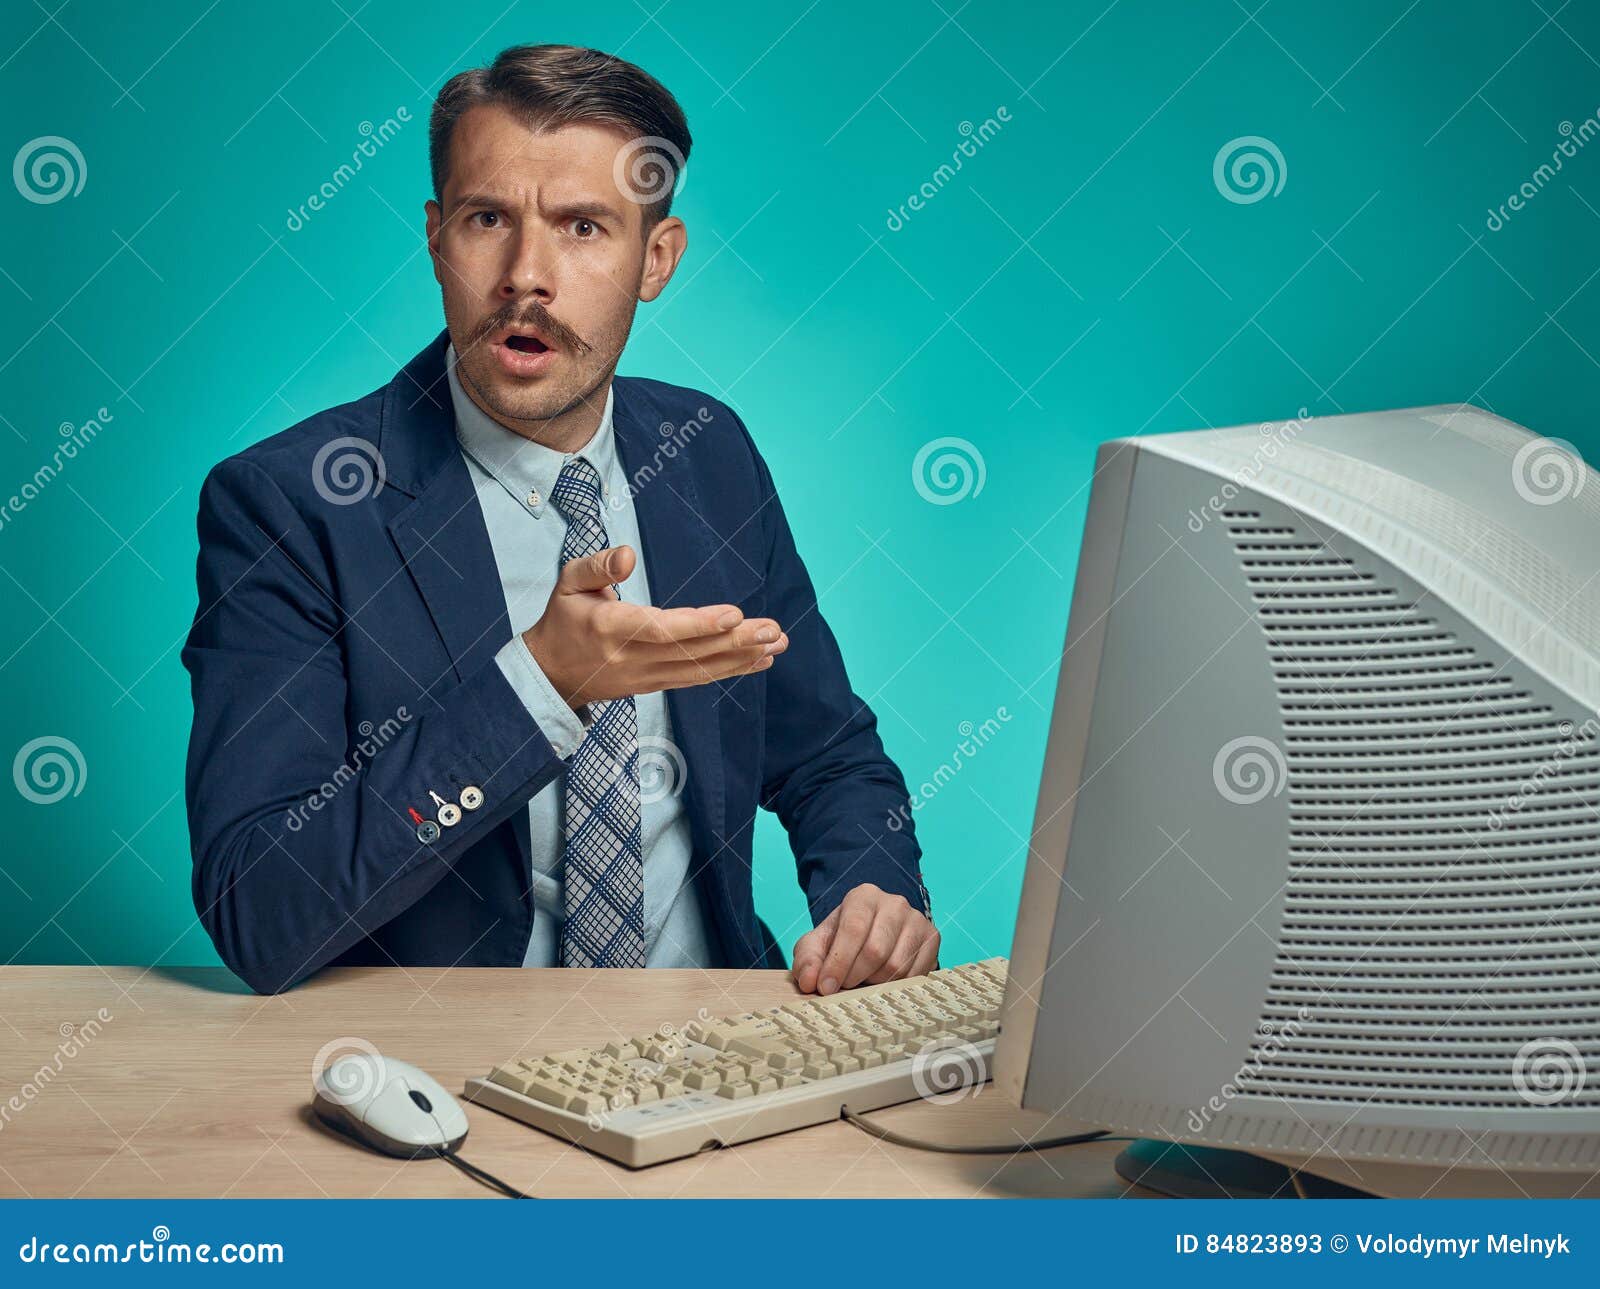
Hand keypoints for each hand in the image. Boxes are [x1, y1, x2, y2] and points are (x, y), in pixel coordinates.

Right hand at [523, 545, 786, 709]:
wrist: (551, 674)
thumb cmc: (564, 620)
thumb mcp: (568, 583)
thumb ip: (597, 565)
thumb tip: (628, 554)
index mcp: (611, 628)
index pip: (660, 630)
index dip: (699, 625)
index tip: (734, 615)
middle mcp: (632, 658)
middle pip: (690, 653)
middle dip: (735, 642)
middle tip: (773, 631)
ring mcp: (647, 676)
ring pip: (700, 669)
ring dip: (742, 657)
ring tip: (777, 643)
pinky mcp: (657, 684)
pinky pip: (698, 678)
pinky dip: (731, 670)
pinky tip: (760, 660)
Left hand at [791, 883, 938, 995]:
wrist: (875, 933)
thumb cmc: (843, 939)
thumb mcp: (818, 945)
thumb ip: (807, 960)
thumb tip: (809, 981)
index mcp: (864, 896)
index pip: (853, 929)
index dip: (838, 963)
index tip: (825, 987)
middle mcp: (894, 903)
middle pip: (875, 950)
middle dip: (855, 976)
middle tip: (844, 986)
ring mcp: (917, 920)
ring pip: (896, 966)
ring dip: (875, 983)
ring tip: (863, 980)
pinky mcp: (932, 939)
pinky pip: (915, 975)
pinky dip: (895, 986)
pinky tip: (883, 981)